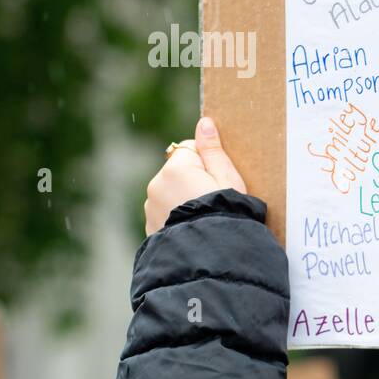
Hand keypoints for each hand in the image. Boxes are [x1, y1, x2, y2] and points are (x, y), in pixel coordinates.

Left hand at [145, 117, 246, 234]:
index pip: (191, 149)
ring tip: (205, 218)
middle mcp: (157, 184)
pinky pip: (166, 214)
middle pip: (179, 172)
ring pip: (171, 193)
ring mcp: (151, 207)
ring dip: (184, 200)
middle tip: (215, 201)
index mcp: (176, 167)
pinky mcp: (150, 226)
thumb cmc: (226, 213)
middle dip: (194, 181)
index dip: (209, 163)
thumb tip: (204, 123)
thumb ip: (213, 150)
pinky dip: (177, 218)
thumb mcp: (228, 179)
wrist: (211, 254)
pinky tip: (194, 229)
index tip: (220, 181)